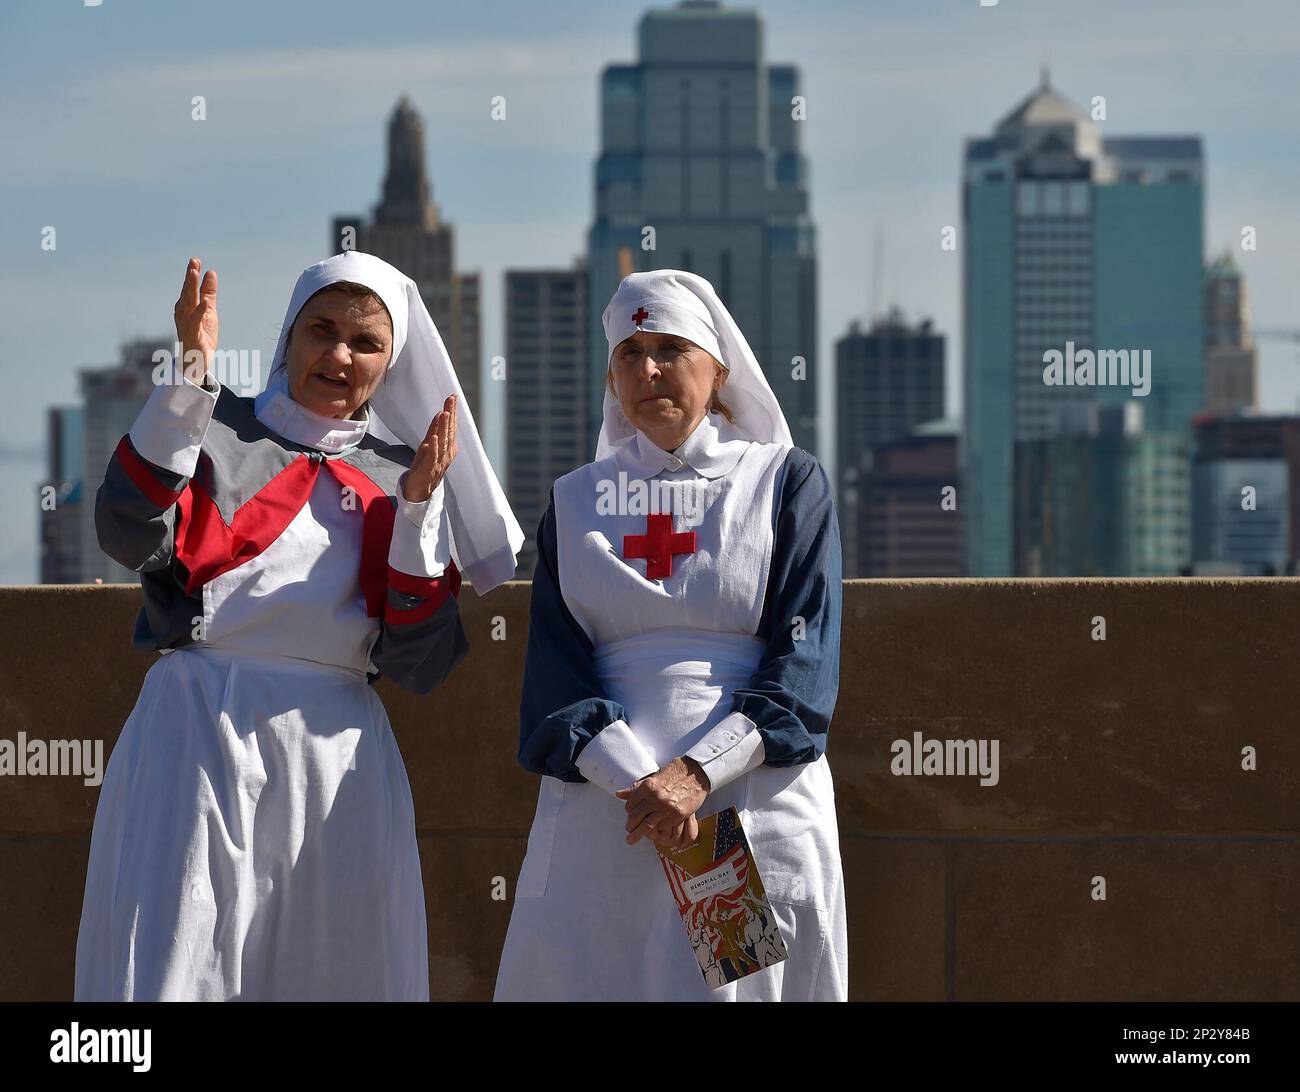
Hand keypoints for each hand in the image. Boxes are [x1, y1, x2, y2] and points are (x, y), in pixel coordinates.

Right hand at [173, 256, 217, 383]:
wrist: (197, 361)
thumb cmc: (202, 335)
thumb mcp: (209, 311)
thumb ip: (209, 293)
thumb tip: (211, 273)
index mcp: (186, 307)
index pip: (189, 288)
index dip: (192, 274)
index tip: (195, 260)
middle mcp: (183, 313)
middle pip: (187, 292)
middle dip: (190, 277)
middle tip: (193, 262)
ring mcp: (186, 324)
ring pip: (188, 304)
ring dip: (191, 289)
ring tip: (194, 274)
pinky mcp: (193, 335)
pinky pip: (195, 322)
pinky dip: (199, 312)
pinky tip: (204, 303)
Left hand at [402, 394, 457, 501]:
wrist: (420, 490)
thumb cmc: (426, 466)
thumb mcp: (430, 445)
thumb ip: (436, 430)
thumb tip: (441, 413)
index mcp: (447, 447)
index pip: (451, 426)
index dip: (452, 411)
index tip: (453, 396)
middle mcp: (446, 454)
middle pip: (449, 432)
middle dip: (450, 415)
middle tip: (451, 400)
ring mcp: (438, 463)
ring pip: (441, 443)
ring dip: (443, 428)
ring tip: (444, 414)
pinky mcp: (427, 471)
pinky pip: (431, 459)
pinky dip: (433, 450)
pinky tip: (433, 440)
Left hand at [617, 756, 709, 845]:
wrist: (696, 772)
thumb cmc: (675, 773)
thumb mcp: (654, 777)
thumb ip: (636, 788)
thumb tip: (619, 794)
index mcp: (647, 786)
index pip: (630, 805)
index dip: (628, 812)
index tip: (630, 816)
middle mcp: (655, 797)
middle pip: (635, 818)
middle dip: (630, 827)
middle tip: (629, 832)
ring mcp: (666, 807)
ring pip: (646, 826)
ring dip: (638, 834)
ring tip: (633, 839)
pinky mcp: (677, 815)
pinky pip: (663, 828)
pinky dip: (658, 831)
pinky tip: (656, 833)